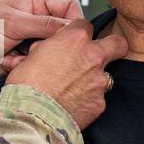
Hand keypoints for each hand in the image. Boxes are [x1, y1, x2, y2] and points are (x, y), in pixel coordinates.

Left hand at [0, 0, 83, 77]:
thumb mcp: (14, 21)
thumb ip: (46, 24)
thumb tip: (75, 27)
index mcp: (34, 0)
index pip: (68, 6)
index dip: (74, 20)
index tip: (74, 35)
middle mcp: (35, 19)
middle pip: (62, 31)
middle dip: (54, 42)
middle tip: (38, 46)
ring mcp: (29, 39)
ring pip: (51, 50)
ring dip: (38, 55)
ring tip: (20, 55)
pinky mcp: (22, 57)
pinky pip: (36, 63)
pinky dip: (24, 65)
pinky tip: (9, 61)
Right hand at [6, 20, 127, 128]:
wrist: (32, 118)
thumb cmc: (26, 87)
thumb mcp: (31, 57)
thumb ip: (49, 48)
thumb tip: (49, 48)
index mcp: (75, 40)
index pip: (85, 26)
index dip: (79, 33)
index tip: (74, 41)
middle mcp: (92, 57)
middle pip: (117, 44)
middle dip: (112, 47)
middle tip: (99, 56)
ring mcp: (99, 81)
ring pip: (106, 76)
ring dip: (94, 80)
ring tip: (74, 90)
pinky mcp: (100, 104)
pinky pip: (98, 99)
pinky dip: (88, 102)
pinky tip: (73, 106)